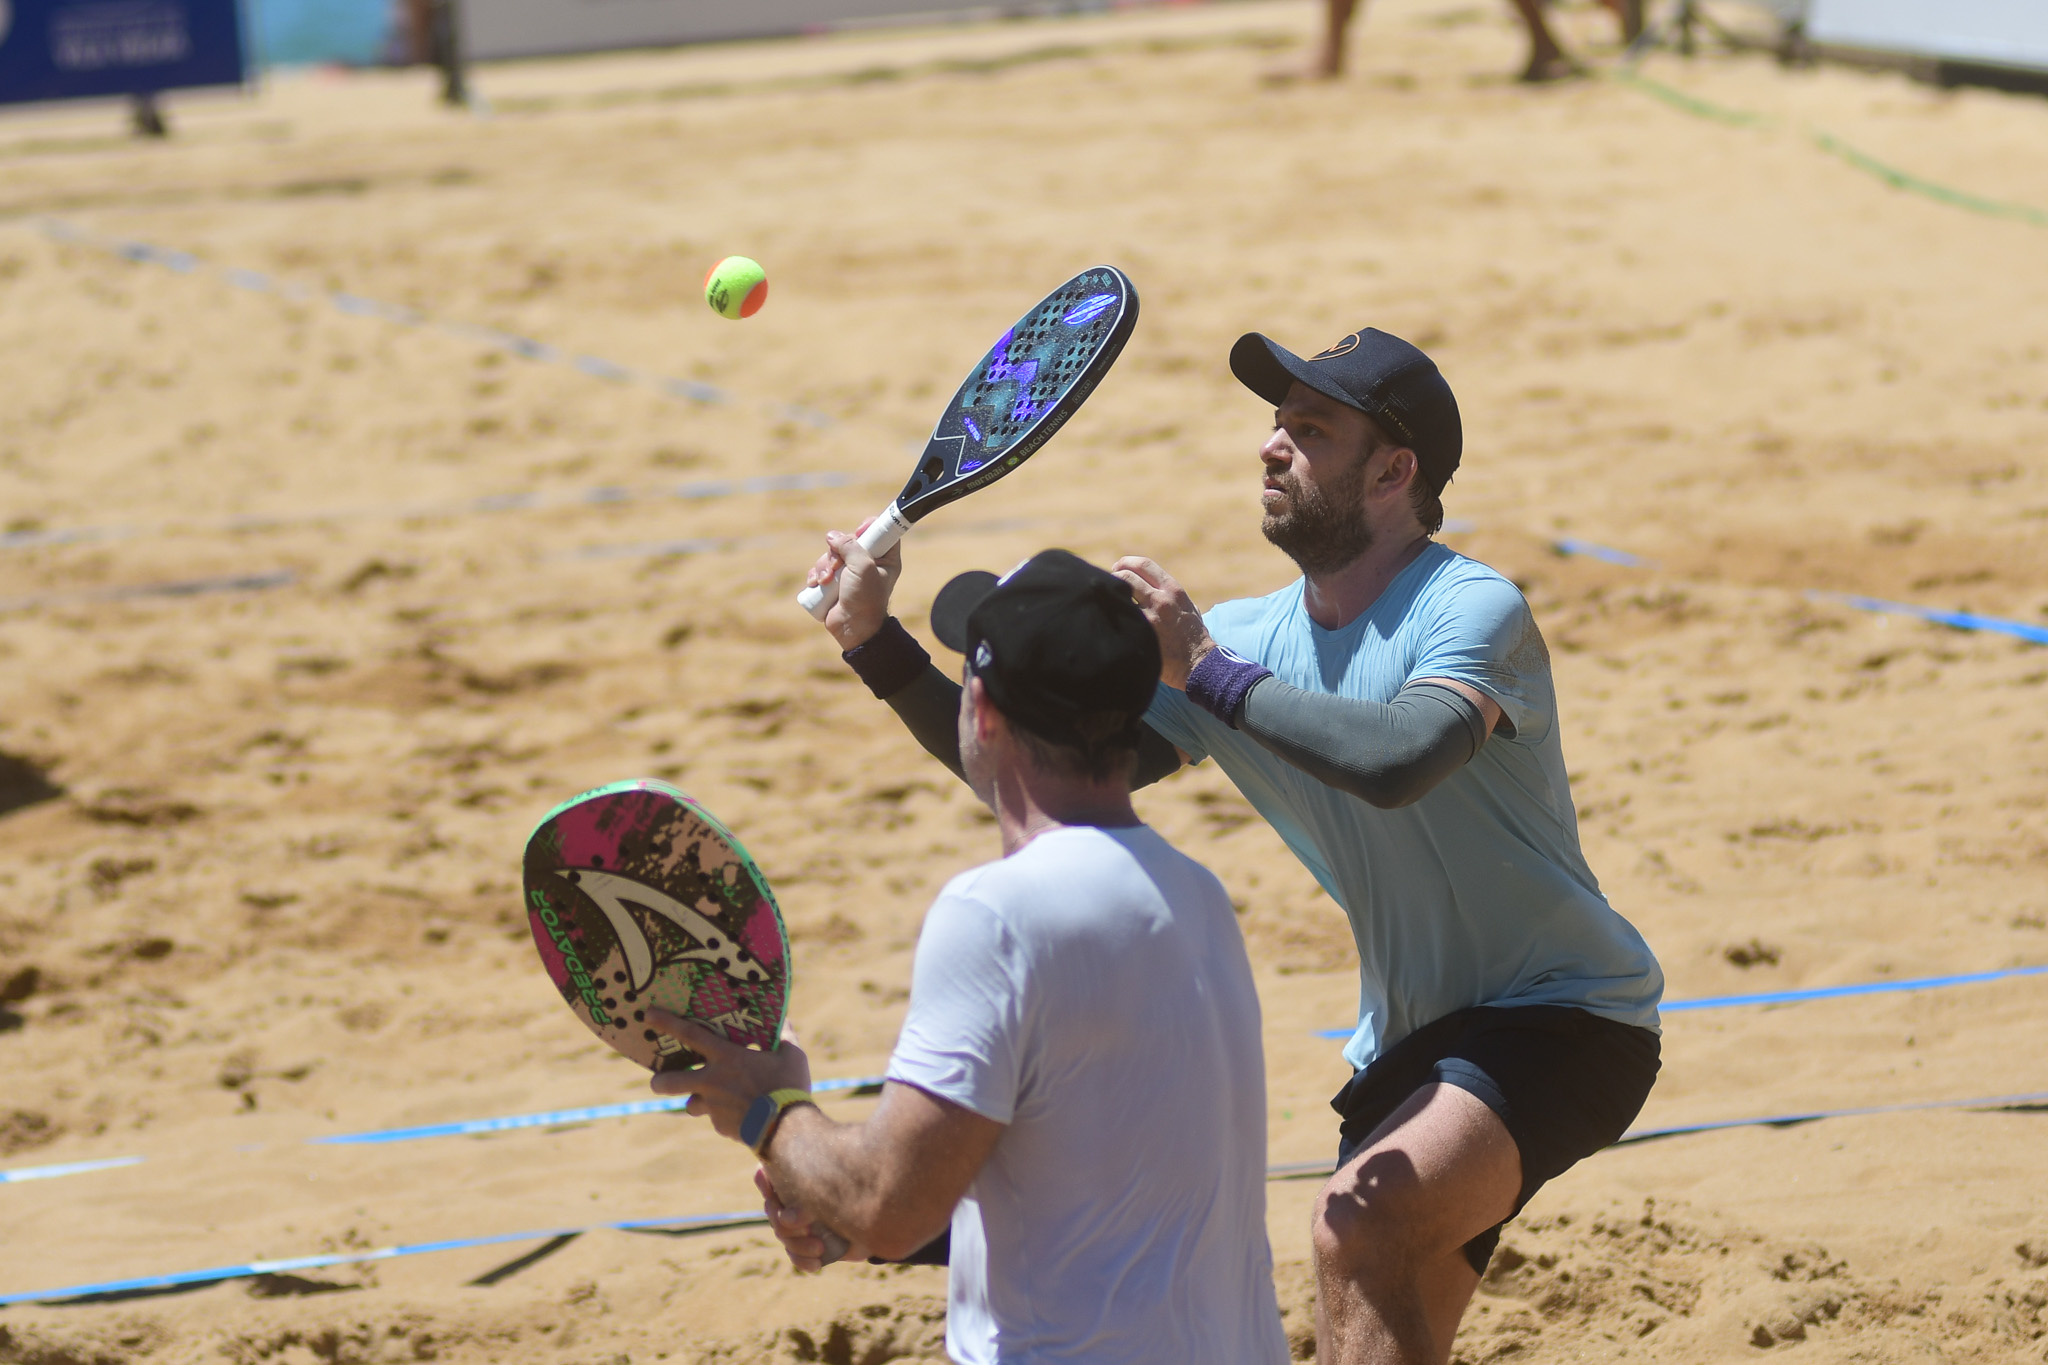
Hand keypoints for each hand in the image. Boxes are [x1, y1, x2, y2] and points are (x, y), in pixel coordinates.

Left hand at [646, 1010, 810, 1141]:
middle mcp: (712, 1082)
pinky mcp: (721, 1127)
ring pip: (691, 1105)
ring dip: (698, 1101)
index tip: (648, 1014)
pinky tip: (742, 1115)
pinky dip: (725, 1117)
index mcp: (726, 1058)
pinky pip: (716, 1120)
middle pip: (669, 1082)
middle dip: (659, 1081)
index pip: (690, 1035)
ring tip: (712, 1099)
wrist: (786, 1130)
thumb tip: (785, 1019)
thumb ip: (784, 1037)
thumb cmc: (789, 1086)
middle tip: (659, 1081)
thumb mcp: (791, 1055)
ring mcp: (713, 1107)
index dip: (667, 1022)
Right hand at [755, 1168, 866, 1272]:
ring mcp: (796, 1222)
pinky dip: (803, 1260)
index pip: (765, 1173)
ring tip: (820, 1246)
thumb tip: (793, 1213)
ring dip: (799, 1243)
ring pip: (783, 1234)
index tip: (777, 1194)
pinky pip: (794, 1255)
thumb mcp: (843, 1183)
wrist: (882, 1219)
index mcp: (798, 1175)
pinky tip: (817, 1264)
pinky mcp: (805, 1244)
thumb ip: (821, 1186)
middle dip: (787, 1222)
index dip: (765, 1183)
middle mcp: (792, 1197)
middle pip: (771, 1209)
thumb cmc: (861, 1191)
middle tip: (809, 1226)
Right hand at [805, 515, 902, 650]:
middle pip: (849, 541)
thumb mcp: (862, 567)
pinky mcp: (834, 582)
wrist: (852, 627)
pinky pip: (821, 569)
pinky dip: (816, 574)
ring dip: (824, 566)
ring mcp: (849, 573)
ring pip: (831, 555)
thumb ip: (850, 546)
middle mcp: (868, 563)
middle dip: (837, 553)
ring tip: (825, 581)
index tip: (859, 531)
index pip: (880, 532)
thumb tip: (832, 536)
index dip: (868, 527)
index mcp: (885, 559)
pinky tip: (816, 584)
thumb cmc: (865, 599)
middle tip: (836, 567)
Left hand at [1111, 556, 1215, 690]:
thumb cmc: (1194, 637)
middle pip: (1127, 575)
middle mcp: (1161, 598)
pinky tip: (1109, 619)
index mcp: (1173, 589)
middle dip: (1114, 576)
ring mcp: (1151, 615)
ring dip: (1110, 594)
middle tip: (1107, 584)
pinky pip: (1121, 615)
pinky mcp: (1143, 632)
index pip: (1144, 564)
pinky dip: (1112, 613)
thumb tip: (1156, 588)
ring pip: (1121, 593)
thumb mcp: (1189, 608)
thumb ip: (1173, 596)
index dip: (1126, 563)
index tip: (1118, 567)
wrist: (1199, 663)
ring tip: (1107, 600)